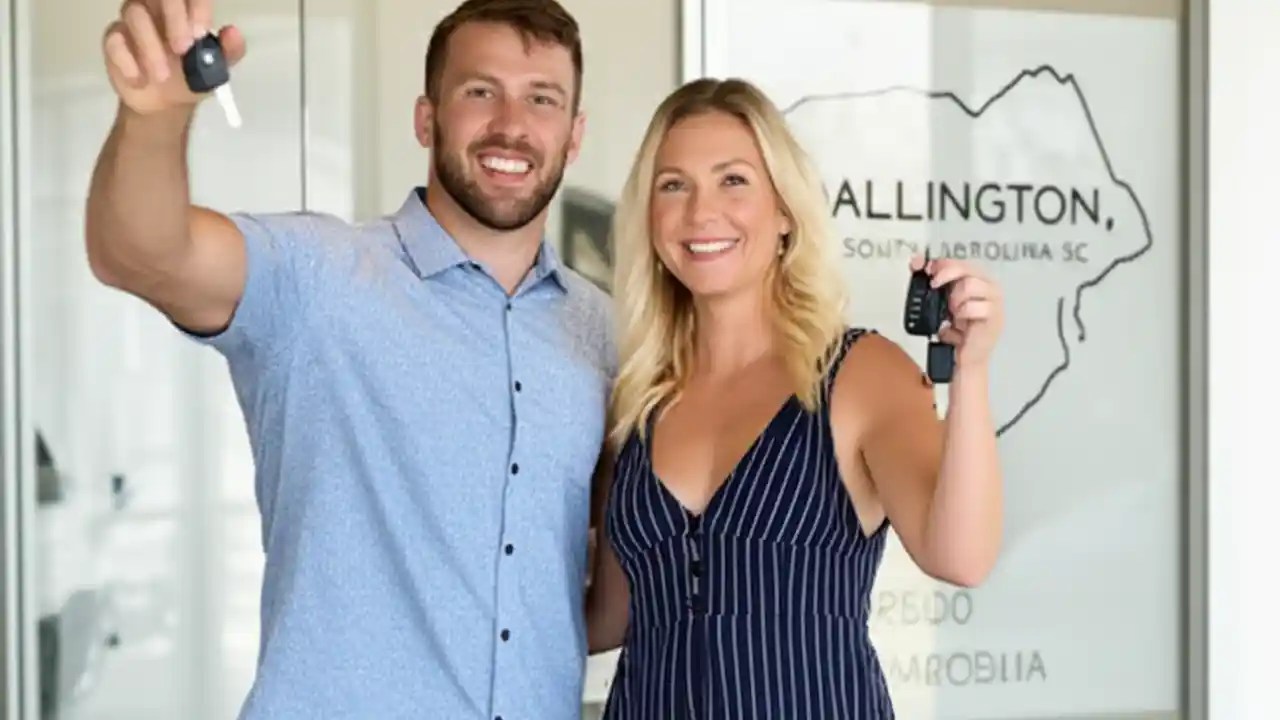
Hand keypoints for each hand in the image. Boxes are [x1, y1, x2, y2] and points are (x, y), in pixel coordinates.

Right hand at [102, 0, 245, 116]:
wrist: (166, 104)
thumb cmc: (191, 76)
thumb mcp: (216, 69)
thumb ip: (228, 51)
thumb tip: (234, 33)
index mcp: (187, 10)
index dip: (197, 7)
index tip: (200, 33)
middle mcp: (158, 7)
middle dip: (173, 18)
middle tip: (183, 49)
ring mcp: (134, 19)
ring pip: (135, 13)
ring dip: (150, 47)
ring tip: (162, 77)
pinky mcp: (114, 39)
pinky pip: (114, 40)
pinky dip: (126, 61)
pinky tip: (139, 79)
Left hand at [910, 255, 1003, 368]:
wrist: (965, 358)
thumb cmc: (956, 332)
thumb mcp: (940, 303)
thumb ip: (932, 282)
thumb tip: (916, 262)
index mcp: (976, 280)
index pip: (959, 261)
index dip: (941, 262)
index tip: (923, 267)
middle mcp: (988, 287)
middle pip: (967, 267)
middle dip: (946, 274)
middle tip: (935, 285)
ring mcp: (994, 301)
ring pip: (971, 284)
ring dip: (956, 297)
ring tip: (953, 310)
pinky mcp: (995, 317)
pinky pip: (977, 306)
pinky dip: (964, 312)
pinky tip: (961, 321)